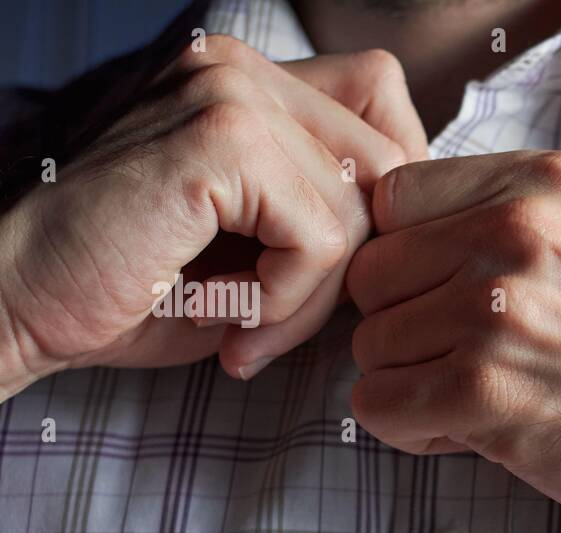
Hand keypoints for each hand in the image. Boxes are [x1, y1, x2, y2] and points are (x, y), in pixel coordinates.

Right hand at [0, 34, 425, 392]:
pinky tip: (227, 317)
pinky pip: (322, 237)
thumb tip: (413, 231)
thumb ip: (326, 213)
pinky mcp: (220, 141)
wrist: (21, 303)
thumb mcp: (255, 245)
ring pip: (359, 209)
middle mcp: (243, 70)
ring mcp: (230, 95)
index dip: (385, 197)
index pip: (385, 106)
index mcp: (252, 81)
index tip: (330, 271)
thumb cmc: (137, 285)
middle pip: (389, 160)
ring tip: (246, 327)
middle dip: (355, 261)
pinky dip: (288, 299)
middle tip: (284, 320)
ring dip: (314, 296)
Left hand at [346, 149, 560, 532]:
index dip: (410, 258)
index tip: (442, 298)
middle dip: (404, 327)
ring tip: (477, 407)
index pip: (399, 198)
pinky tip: (468, 437)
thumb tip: (513, 211)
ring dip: (411, 386)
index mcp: (550, 185)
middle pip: (374, 274)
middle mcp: (515, 232)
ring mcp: (496, 310)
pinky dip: (411, 432)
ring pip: (372, 346)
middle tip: (459, 364)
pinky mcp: (484, 391)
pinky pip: (378, 406)